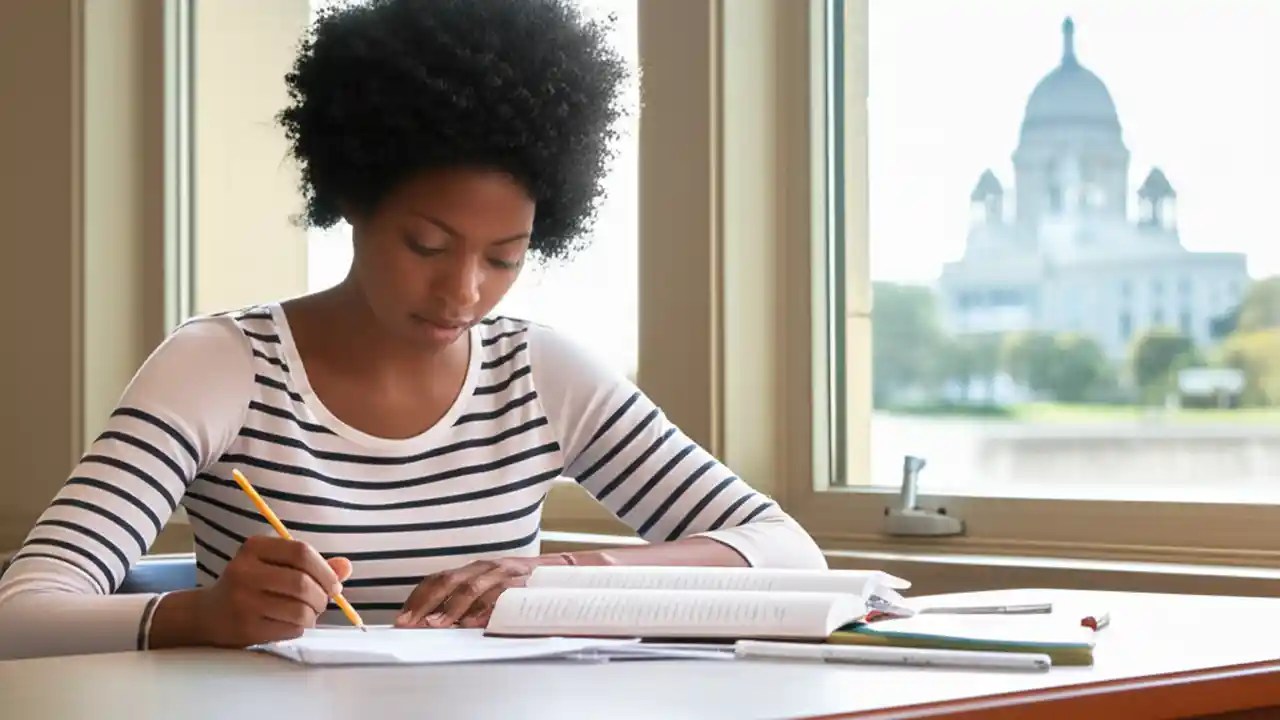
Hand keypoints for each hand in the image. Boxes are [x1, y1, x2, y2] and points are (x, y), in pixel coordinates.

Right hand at [185, 536, 350, 647]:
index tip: (334, 583)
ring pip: (299, 609)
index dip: (325, 570)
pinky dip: (299, 628)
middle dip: (322, 596)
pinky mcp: (245, 627)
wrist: (208, 615)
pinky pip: (289, 629)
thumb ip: (312, 565)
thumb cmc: (251, 586)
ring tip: (308, 614)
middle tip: (323, 602)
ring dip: (313, 615)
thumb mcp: (276, 566)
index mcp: (254, 547)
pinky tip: (289, 624)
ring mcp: (243, 600)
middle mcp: (244, 570)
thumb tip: (346, 567)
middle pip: (302, 582)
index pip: (301, 551)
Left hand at [395, 557, 542, 629]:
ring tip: (436, 626)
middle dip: (426, 603)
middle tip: (410, 624)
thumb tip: (435, 625)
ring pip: (471, 588)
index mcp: (473, 570)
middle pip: (448, 581)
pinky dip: (483, 610)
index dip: (417, 598)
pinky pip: (499, 597)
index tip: (401, 619)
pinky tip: (471, 623)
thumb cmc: (520, 586)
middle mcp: (484, 568)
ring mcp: (503, 575)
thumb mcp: (490, 589)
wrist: (560, 573)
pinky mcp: (521, 585)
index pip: (437, 579)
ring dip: (451, 609)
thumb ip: (466, 602)